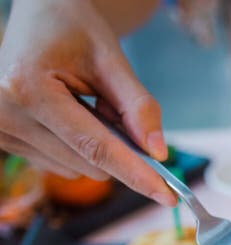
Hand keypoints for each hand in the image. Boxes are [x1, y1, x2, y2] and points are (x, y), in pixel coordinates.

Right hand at [0, 0, 175, 204]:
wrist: (39, 17)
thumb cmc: (74, 29)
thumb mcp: (112, 59)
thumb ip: (138, 107)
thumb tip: (159, 153)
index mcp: (29, 88)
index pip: (95, 146)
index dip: (136, 174)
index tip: (168, 196)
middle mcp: (5, 114)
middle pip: (89, 163)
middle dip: (120, 149)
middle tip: (118, 108)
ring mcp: (0, 131)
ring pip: (78, 169)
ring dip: (98, 147)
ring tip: (88, 103)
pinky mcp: (5, 142)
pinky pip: (62, 166)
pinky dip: (81, 148)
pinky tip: (72, 115)